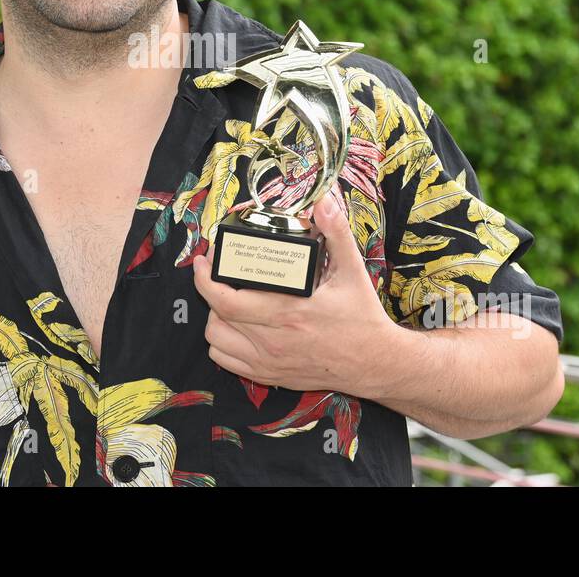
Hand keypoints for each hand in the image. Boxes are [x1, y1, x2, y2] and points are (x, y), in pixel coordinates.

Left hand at [193, 183, 404, 397]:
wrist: (375, 363)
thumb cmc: (362, 318)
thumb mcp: (352, 271)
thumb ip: (336, 233)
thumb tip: (324, 202)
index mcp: (287, 312)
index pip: (227, 300)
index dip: (205, 280)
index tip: (203, 261)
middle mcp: (273, 340)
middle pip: (216, 318)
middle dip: (209, 291)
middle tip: (215, 273)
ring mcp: (270, 362)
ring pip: (217, 340)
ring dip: (215, 318)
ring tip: (226, 299)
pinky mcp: (271, 376)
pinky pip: (227, 362)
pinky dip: (222, 344)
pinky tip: (234, 328)